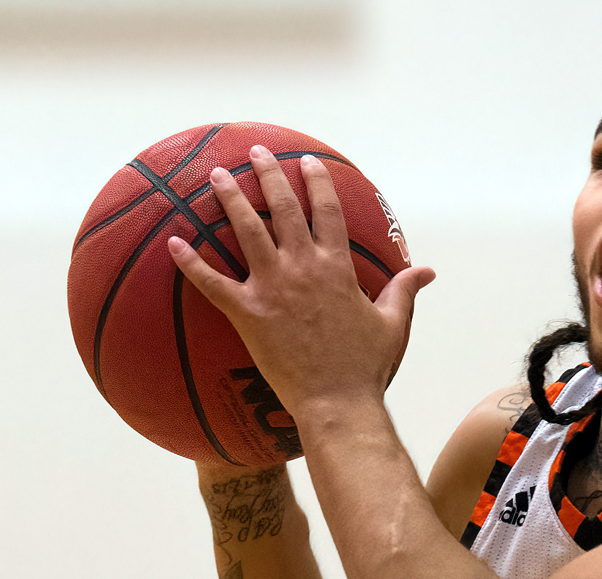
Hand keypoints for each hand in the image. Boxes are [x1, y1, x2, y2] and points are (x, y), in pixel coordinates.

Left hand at [167, 145, 436, 416]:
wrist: (337, 400)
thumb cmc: (366, 366)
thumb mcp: (392, 323)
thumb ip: (404, 290)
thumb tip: (428, 271)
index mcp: (336, 267)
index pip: (327, 211)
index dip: (318, 182)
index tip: (308, 162)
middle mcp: (303, 268)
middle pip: (283, 208)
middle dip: (269, 175)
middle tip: (255, 154)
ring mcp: (273, 288)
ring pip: (246, 231)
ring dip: (230, 200)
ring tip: (215, 176)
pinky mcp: (248, 313)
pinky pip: (212, 283)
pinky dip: (191, 262)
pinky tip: (173, 242)